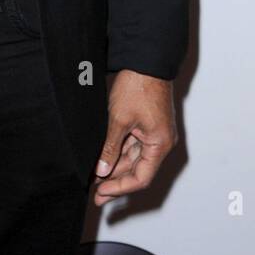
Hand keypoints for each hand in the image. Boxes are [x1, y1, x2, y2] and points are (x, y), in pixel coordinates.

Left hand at [92, 70, 176, 205]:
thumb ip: (110, 148)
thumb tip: (102, 171)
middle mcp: (160, 142)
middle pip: (137, 170)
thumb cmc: (138, 86)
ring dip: (115, 168)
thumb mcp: (119, 120)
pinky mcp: (146, 124)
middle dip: (115, 181)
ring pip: (133, 158)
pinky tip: (102, 159)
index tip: (101, 194)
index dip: (120, 188)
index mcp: (160, 144)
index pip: (141, 178)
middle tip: (95, 193)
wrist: (145, 60)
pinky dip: (117, 153)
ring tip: (95, 178)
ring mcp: (153, 133)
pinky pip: (132, 145)